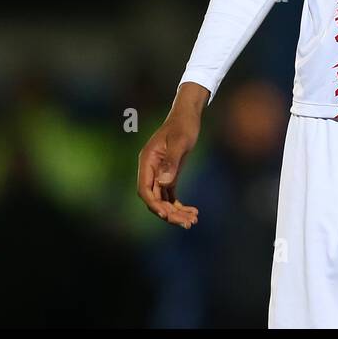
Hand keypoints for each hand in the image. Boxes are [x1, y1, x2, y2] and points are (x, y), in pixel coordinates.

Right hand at [136, 85, 205, 228]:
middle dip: (169, 213)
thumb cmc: (183, 125)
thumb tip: (163, 184)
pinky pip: (170, 195)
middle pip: (154, 198)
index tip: (166, 215)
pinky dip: (179, 205)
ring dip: (175, 212)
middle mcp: (150, 169)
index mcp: (147, 161)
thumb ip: (171, 162)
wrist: (188, 115)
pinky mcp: (169, 174)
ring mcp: (159, 173)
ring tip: (193, 221)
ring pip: (163, 199)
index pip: (144, 189)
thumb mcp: (180, 141)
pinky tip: (192, 212)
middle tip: (188, 223)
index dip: (153, 204)